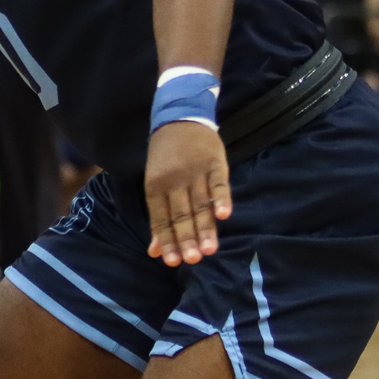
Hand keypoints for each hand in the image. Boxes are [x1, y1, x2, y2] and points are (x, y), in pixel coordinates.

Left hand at [143, 120, 230, 265]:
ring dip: (205, 227)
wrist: (180, 117)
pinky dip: (222, 199)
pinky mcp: (215, 163)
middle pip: (181, 214)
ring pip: (200, 204)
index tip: (172, 261)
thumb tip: (154, 251)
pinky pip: (219, 183)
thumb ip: (158, 217)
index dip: (167, 240)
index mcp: (154, 186)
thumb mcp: (154, 183)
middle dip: (186, 238)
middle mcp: (174, 180)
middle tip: (193, 260)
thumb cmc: (165, 157)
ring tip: (209, 250)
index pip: (160, 218)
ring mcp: (195, 172)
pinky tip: (224, 216)